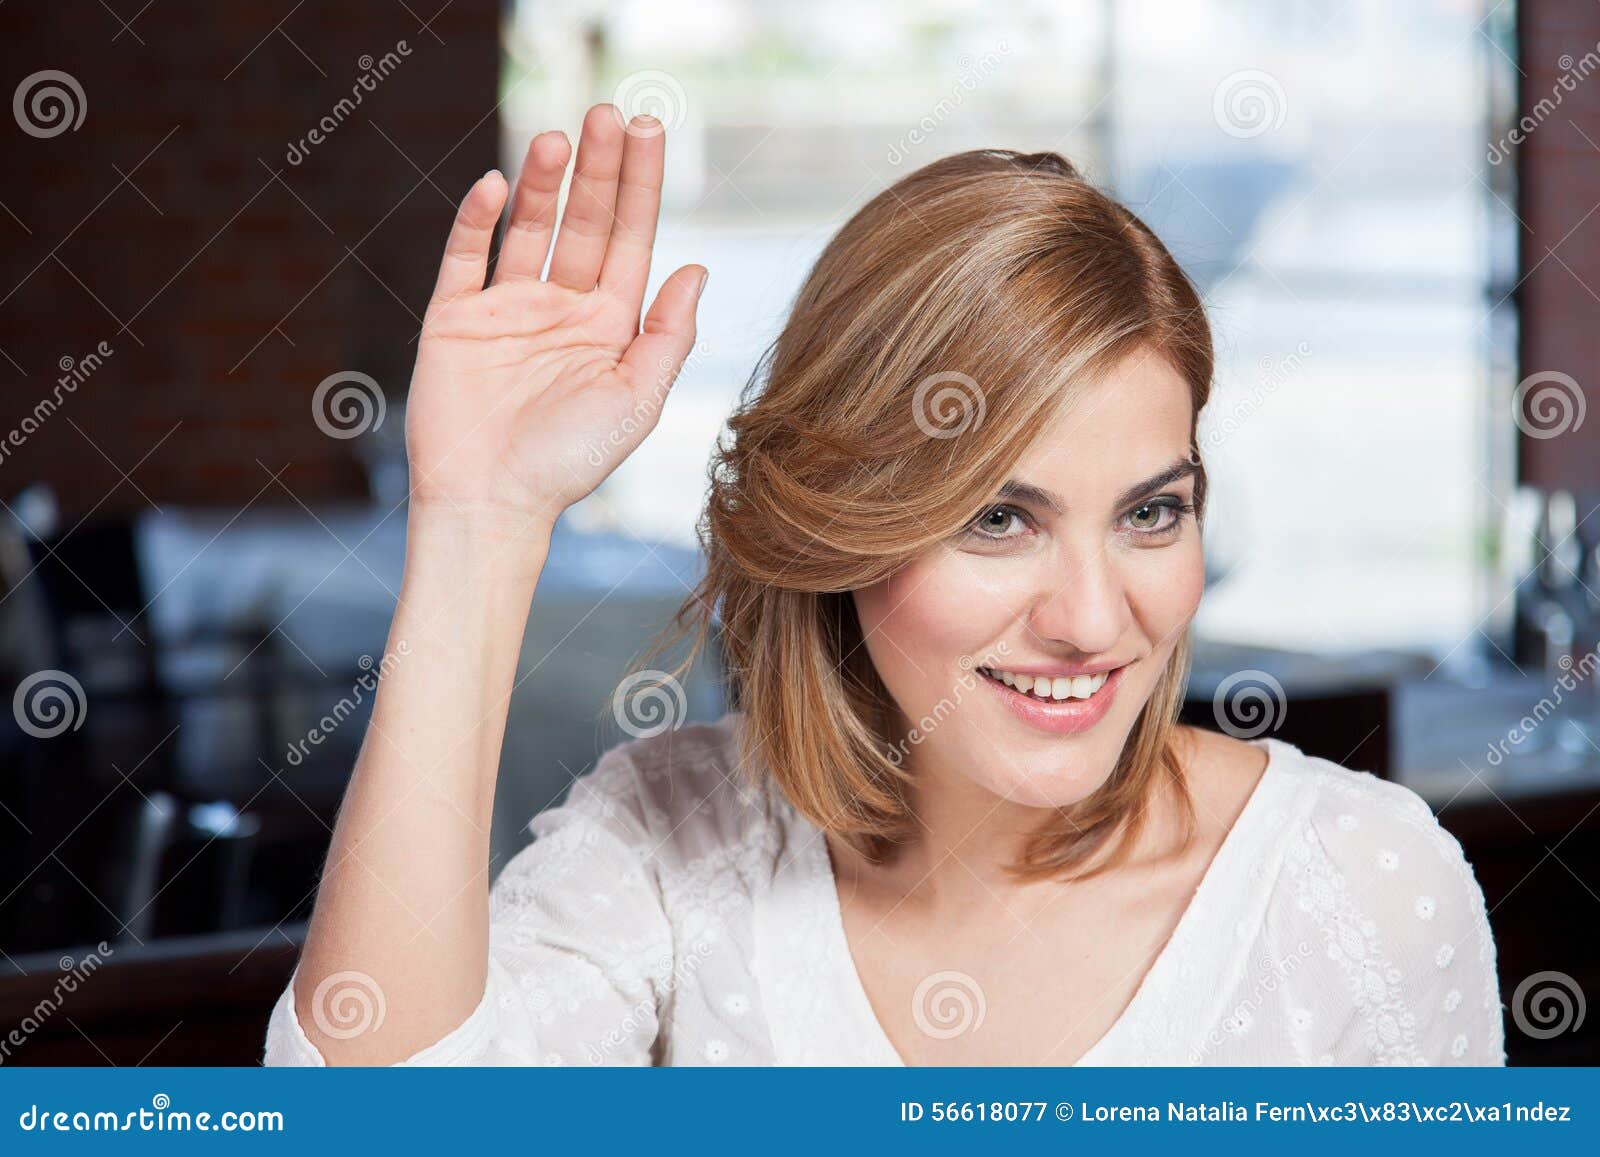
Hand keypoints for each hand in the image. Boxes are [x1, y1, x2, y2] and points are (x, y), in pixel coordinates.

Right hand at [404, 103, 705, 532]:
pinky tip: (494, 184)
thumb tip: (698, 267)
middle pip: (584, 222)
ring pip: (528, 227)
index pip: (631, 239)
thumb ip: (668, 334)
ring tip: (559, 136)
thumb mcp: (636, 400)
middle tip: (609, 112)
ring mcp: (507, 309)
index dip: (640, 184)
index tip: (649, 129)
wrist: (490, 503)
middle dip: (599, 168)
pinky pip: (466, 256)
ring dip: (543, 181)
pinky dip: (476, 219)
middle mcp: (561, 308)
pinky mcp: (454, 318)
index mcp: (609, 325)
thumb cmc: (570, 462)